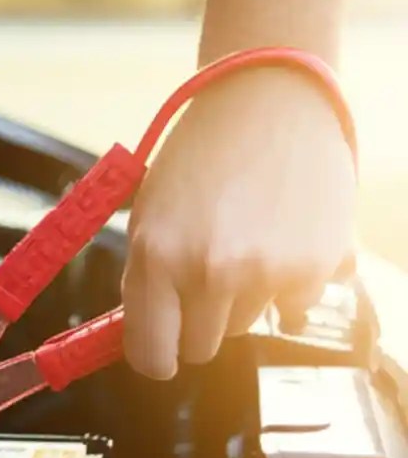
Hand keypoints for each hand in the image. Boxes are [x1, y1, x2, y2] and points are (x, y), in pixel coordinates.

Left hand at [121, 69, 356, 378]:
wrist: (269, 101)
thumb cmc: (200, 157)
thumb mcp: (149, 217)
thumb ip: (145, 281)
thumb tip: (141, 342)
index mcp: (156, 256)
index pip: (150, 353)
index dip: (154, 356)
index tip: (160, 350)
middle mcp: (210, 270)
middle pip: (200, 348)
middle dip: (198, 321)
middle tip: (206, 275)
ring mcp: (266, 271)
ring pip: (246, 327)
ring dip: (243, 300)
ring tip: (246, 242)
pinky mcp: (316, 266)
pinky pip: (293, 311)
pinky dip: (289, 288)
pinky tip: (282, 242)